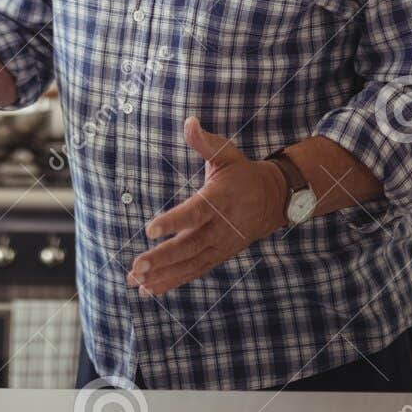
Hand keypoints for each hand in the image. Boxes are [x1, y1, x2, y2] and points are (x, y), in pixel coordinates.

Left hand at [126, 117, 286, 296]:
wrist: (275, 199)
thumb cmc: (243, 173)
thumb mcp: (227, 153)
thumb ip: (206, 142)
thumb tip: (188, 122)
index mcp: (219, 200)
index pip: (194, 213)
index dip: (173, 222)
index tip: (150, 229)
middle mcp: (219, 227)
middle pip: (189, 246)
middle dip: (162, 258)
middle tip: (136, 267)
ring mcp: (220, 245)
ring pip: (190, 264)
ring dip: (162, 275)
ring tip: (136, 283)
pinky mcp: (218, 256)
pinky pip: (194, 271)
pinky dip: (173, 282)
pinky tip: (150, 290)